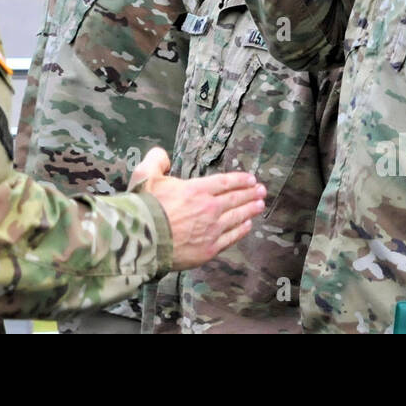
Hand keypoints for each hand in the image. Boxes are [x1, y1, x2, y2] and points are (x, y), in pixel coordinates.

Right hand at [131, 147, 265, 270]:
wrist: (144, 241)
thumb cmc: (145, 208)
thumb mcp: (144, 175)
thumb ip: (156, 160)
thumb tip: (162, 155)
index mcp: (196, 190)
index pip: (224, 182)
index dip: (239, 180)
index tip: (251, 178)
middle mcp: (209, 208)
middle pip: (234, 199)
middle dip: (250, 193)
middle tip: (262, 190)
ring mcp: (211, 230)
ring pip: (236, 218)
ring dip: (250, 210)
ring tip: (260, 205)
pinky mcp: (209, 249)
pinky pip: (231, 238)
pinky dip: (241, 230)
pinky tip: (247, 226)